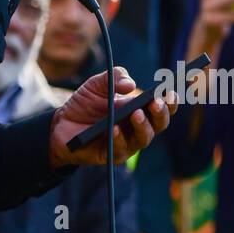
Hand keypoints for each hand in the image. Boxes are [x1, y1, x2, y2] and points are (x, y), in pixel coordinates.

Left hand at [49, 67, 177, 167]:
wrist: (62, 124)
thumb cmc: (85, 103)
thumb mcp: (97, 84)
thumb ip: (114, 77)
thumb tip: (131, 84)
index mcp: (141, 108)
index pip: (162, 105)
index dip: (171, 100)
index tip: (171, 90)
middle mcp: (139, 127)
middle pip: (160, 123)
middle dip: (161, 113)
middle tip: (155, 102)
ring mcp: (129, 142)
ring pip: (144, 138)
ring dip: (142, 125)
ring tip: (136, 114)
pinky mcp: (114, 154)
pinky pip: (121, 148)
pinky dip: (119, 137)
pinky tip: (114, 128)